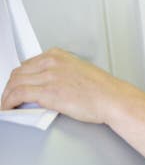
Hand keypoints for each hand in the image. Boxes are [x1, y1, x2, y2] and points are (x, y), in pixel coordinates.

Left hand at [1, 48, 129, 124]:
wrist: (114, 100)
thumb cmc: (104, 91)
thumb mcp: (80, 73)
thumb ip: (61, 74)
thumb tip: (48, 86)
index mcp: (58, 55)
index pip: (28, 64)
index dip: (20, 77)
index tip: (17, 86)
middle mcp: (51, 62)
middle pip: (19, 72)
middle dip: (10, 87)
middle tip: (10, 97)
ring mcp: (49, 76)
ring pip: (15, 83)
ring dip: (7, 96)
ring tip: (7, 105)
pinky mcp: (48, 92)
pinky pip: (18, 95)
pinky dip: (8, 102)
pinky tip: (8, 108)